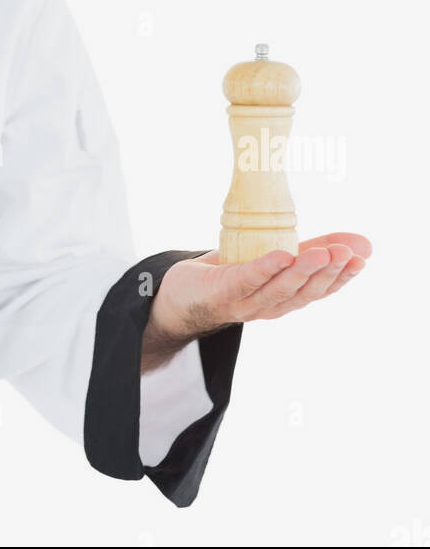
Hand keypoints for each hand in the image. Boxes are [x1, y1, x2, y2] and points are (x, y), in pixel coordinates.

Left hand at [149, 233, 372, 341]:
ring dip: (302, 271)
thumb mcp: (281, 257)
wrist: (183, 293)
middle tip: (345, 252)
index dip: (342, 277)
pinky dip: (265, 269)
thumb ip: (318, 247)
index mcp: (288, 298)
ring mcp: (247, 302)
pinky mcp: (222, 291)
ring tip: (322, 252)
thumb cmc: (237, 272)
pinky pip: (246, 280)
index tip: (362, 258)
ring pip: (279, 288)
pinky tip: (281, 255)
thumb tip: (365, 243)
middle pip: (303, 291)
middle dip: (327, 272)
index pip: (320, 291)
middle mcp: (271, 306)